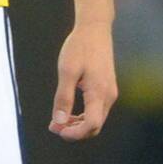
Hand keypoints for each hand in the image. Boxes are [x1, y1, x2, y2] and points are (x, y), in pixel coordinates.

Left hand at [49, 22, 117, 139]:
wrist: (94, 29)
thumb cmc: (80, 47)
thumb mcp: (67, 70)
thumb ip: (63, 97)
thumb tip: (59, 120)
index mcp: (99, 92)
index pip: (92, 124)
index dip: (75, 133)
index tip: (58, 130)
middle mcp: (108, 96)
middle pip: (95, 126)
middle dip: (74, 131)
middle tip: (53, 126)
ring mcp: (109, 93)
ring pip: (96, 119)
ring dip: (78, 125)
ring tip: (58, 121)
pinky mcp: (106, 88)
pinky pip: (96, 110)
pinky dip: (83, 116)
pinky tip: (68, 112)